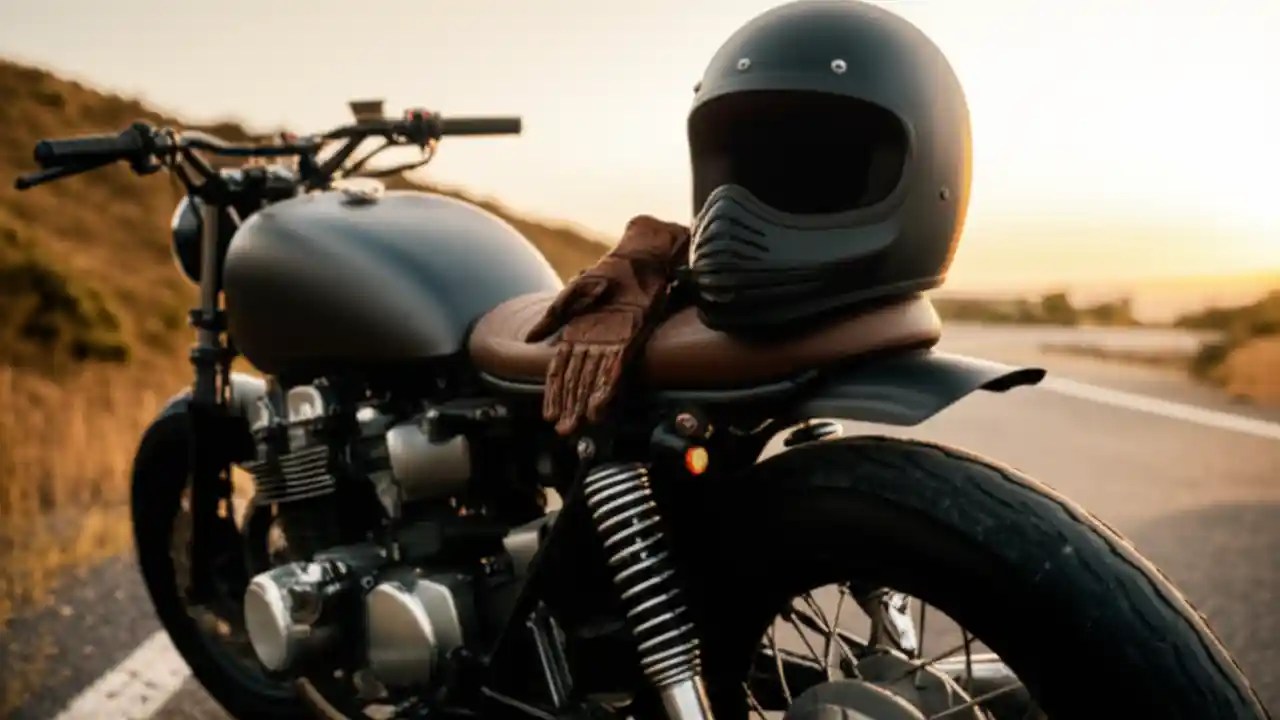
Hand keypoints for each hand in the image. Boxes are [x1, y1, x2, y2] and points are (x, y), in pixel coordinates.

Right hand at [526, 215, 689, 434]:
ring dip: (586, 403)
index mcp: (577, 335)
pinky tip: (601, 404)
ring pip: (595, 380)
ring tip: (580, 423)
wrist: (638, 260)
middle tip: (564, 430)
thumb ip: (552, 317)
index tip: (549, 414)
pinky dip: (608, 387)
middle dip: (570, 406)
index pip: (561, 371)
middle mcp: (593, 345)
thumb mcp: (572, 294)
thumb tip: (529, 338)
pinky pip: (617, 368)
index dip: (554, 394)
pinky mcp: (632, 340)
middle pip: (578, 382)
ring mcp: (612, 344)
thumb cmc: (606, 273)